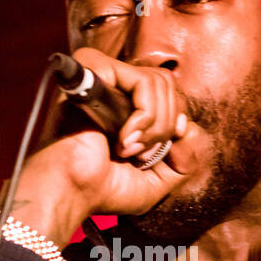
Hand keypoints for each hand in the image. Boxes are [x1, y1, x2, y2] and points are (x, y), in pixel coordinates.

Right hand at [9, 48, 198, 244]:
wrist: (72, 190)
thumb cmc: (104, 188)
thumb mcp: (157, 181)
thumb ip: (184, 156)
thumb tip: (188, 127)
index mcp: (125, 102)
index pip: (169, 93)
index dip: (174, 123)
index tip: (154, 152)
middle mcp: (115, 84)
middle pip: (169, 84)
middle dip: (165, 127)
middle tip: (137, 154)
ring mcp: (104, 74)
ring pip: (161, 82)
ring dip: (153, 126)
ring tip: (127, 148)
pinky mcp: (97, 70)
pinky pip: (145, 82)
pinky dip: (144, 116)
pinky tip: (122, 137)